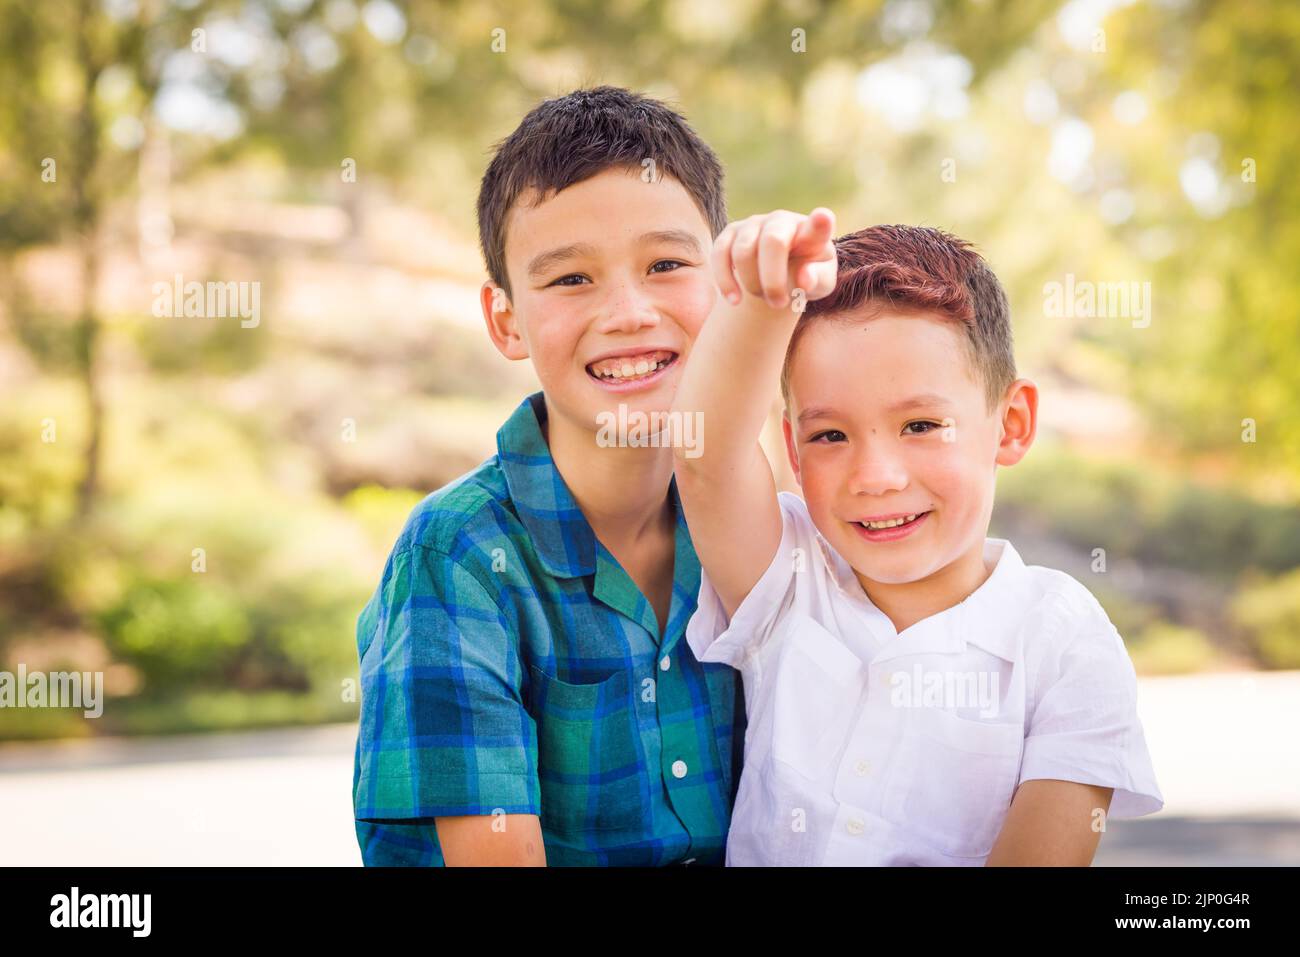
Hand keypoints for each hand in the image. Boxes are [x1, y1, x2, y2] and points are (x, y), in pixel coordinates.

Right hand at [712, 207, 836, 309]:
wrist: (779, 274)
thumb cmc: (805, 277)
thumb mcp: (820, 284)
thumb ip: (818, 281)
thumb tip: (804, 279)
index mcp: (811, 232)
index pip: (818, 225)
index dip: (819, 223)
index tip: (823, 218)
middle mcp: (782, 220)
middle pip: (773, 242)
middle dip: (772, 280)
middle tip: (778, 304)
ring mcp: (753, 223)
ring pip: (743, 252)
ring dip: (751, 284)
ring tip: (763, 298)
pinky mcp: (730, 233)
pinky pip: (720, 254)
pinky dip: (725, 281)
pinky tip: (734, 301)